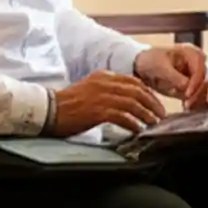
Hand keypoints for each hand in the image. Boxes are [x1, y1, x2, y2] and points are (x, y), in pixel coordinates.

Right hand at [52, 71, 166, 135]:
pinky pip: (123, 117)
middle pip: (137, 91)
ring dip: (146, 115)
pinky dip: (134, 124)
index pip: (133, 81)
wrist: (47, 110)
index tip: (155, 103)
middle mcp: (104, 83)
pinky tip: (138, 130)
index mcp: (103, 76)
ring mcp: (102, 96)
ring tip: (153, 124)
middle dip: (152, 103)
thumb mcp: (89, 90)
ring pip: (133, 103)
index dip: (148, 93)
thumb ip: (106, 91)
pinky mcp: (98, 111)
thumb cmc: (66, 105)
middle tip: (161, 115)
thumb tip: (125, 102)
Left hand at [133, 44, 207, 102]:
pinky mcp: (193, 85)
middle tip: (188, 105)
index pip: (201, 70)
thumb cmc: (151, 60)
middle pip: (206, 80)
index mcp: (193, 53)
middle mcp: (199, 63)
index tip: (187, 95)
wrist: (141, 66)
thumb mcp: (161, 68)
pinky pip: (198, 94)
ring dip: (197, 99)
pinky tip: (186, 108)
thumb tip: (187, 88)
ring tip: (187, 107)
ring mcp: (197, 74)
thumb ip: (175, 77)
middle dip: (198, 93)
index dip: (195, 83)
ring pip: (204, 89)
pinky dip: (193, 101)